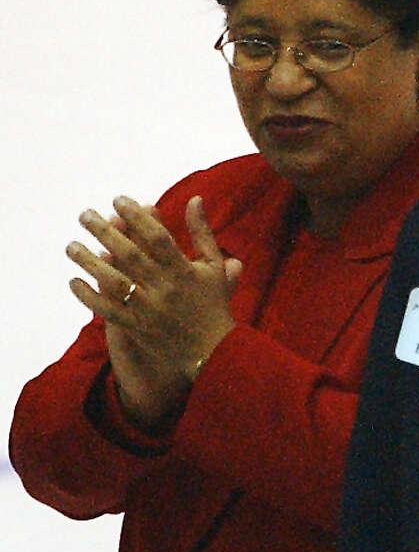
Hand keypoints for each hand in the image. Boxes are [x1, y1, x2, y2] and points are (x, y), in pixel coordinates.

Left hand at [66, 195, 240, 427]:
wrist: (215, 352)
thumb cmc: (213, 305)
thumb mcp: (213, 267)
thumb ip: (202, 233)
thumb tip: (194, 199)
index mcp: (185, 271)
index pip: (158, 238)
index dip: (137, 216)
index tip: (117, 200)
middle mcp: (166, 289)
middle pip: (130, 255)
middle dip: (105, 231)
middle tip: (84, 215)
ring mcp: (151, 310)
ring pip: (115, 282)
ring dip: (90, 262)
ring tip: (72, 245)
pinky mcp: (139, 328)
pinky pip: (110, 311)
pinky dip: (90, 297)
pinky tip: (74, 281)